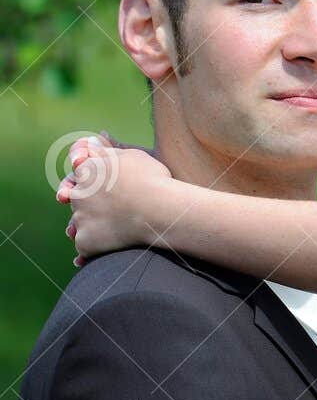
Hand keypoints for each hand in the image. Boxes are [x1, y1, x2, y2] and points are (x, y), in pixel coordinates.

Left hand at [57, 136, 172, 263]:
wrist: (158, 211)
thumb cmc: (152, 181)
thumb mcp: (132, 156)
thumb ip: (109, 151)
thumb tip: (94, 140)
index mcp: (88, 171)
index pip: (79, 172)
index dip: (86, 178)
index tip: (97, 185)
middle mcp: (78, 194)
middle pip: (74, 199)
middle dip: (85, 204)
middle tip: (103, 210)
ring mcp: (80, 218)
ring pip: (77, 224)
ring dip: (87, 227)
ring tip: (104, 233)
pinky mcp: (86, 241)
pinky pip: (83, 248)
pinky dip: (87, 253)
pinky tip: (90, 259)